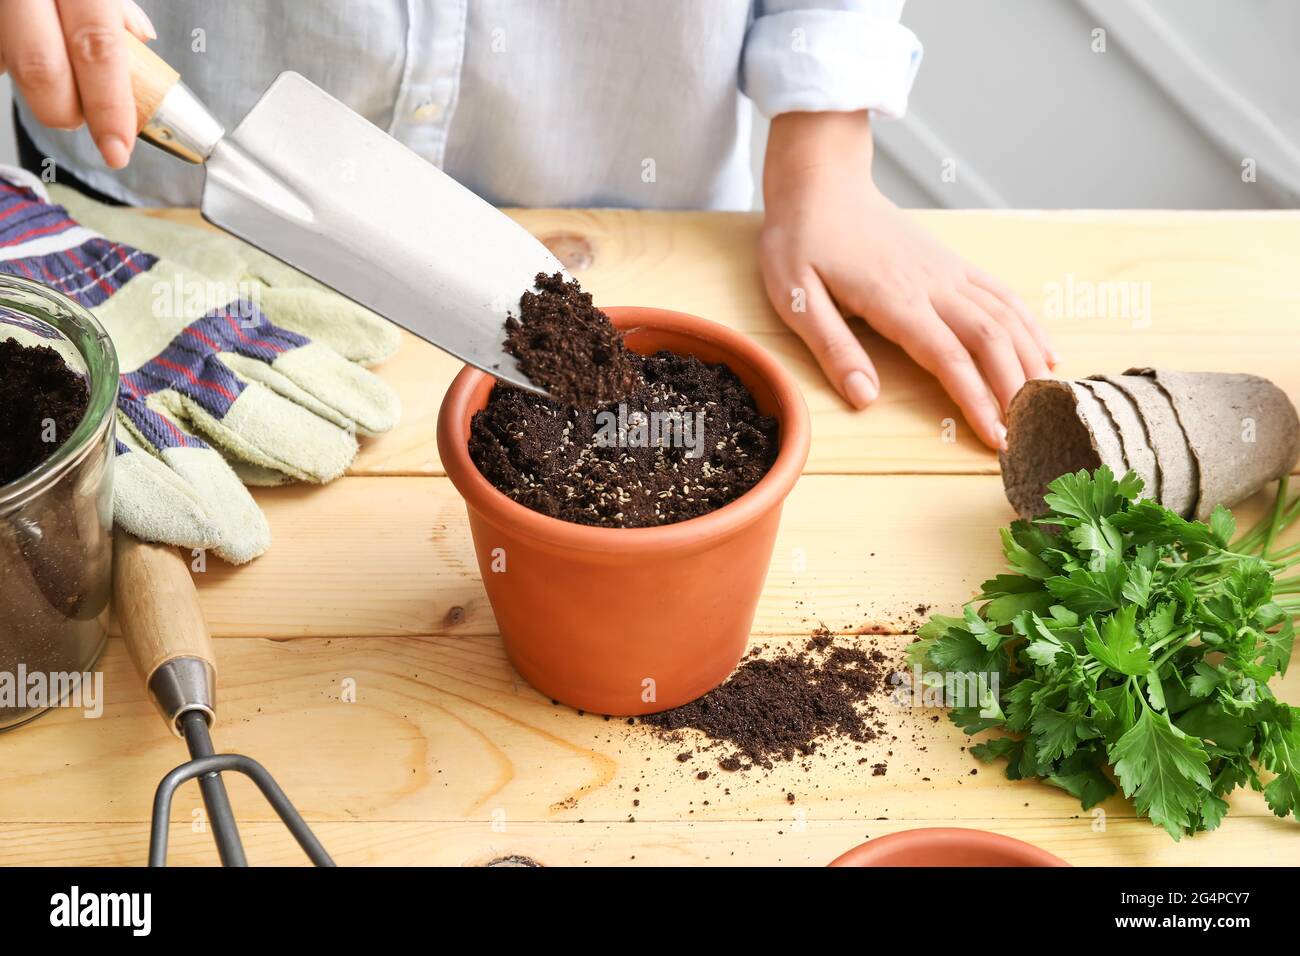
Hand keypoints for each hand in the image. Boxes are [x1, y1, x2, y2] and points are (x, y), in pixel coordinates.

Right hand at [0, 0, 155, 167]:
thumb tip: (139, 40)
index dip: (109, 107)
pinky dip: (5, 52)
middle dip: (64, 111)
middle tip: (80, 119)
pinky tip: (20, 36)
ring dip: (28, 77)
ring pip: (3, 59)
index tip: (118, 147)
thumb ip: (111, 1)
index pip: (96, 48)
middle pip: (40, 67)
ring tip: (48, 57)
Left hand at [759, 111, 1056, 449]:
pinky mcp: (951, 262)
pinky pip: (1001, 293)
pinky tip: (1045, 351)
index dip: (977, 399)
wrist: (821, 182)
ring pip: (1005, 316)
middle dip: (1013, 388)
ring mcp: (947, 270)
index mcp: (894, 298)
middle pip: (990, 338)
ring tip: (1045, 402)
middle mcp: (932, 283)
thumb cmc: (801, 240)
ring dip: (1029, 359)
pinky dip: (1029, 324)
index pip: (949, 357)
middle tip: (1028, 433)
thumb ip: (833, 347)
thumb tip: (865, 398)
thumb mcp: (796, 297)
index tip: (996, 437)